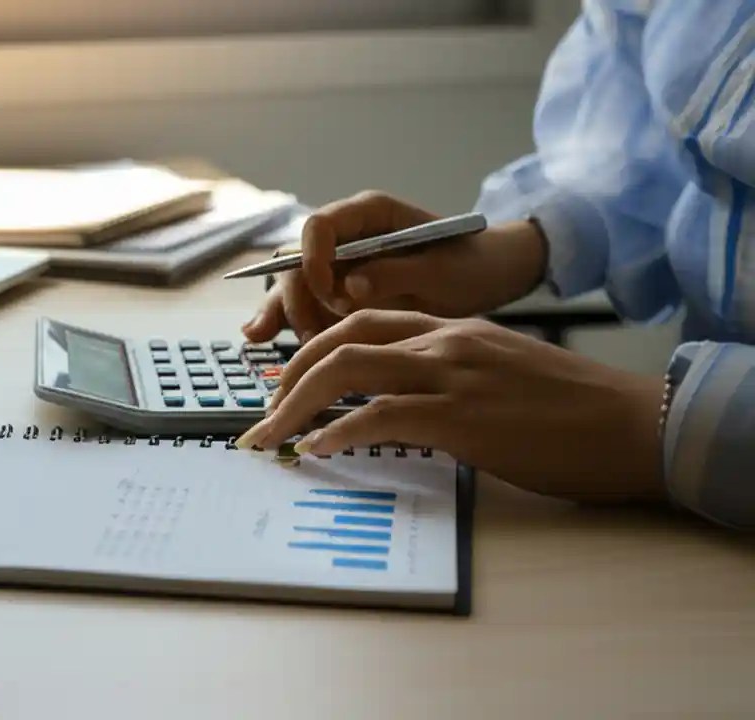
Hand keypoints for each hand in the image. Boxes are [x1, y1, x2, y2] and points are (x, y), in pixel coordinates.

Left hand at [237, 310, 666, 502]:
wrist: (633, 424)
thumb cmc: (570, 410)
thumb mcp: (498, 375)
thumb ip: (448, 378)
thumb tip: (400, 410)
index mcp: (451, 329)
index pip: (360, 323)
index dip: (312, 350)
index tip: (285, 384)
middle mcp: (443, 341)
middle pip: (339, 340)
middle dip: (288, 376)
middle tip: (263, 415)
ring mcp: (452, 375)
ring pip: (347, 370)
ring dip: (295, 405)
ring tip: (269, 437)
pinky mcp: (463, 416)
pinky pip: (382, 416)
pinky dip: (339, 430)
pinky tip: (316, 449)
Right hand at [242, 191, 548, 343]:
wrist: (490, 276)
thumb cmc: (472, 262)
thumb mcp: (444, 269)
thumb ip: (397, 272)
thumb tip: (350, 286)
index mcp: (369, 215)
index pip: (320, 226)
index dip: (314, 259)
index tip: (329, 294)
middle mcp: (345, 237)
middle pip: (296, 261)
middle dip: (294, 299)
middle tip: (309, 335)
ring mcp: (339, 266)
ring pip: (292, 286)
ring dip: (287, 317)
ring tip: (298, 353)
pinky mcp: (340, 294)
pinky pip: (305, 308)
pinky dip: (290, 327)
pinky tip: (273, 347)